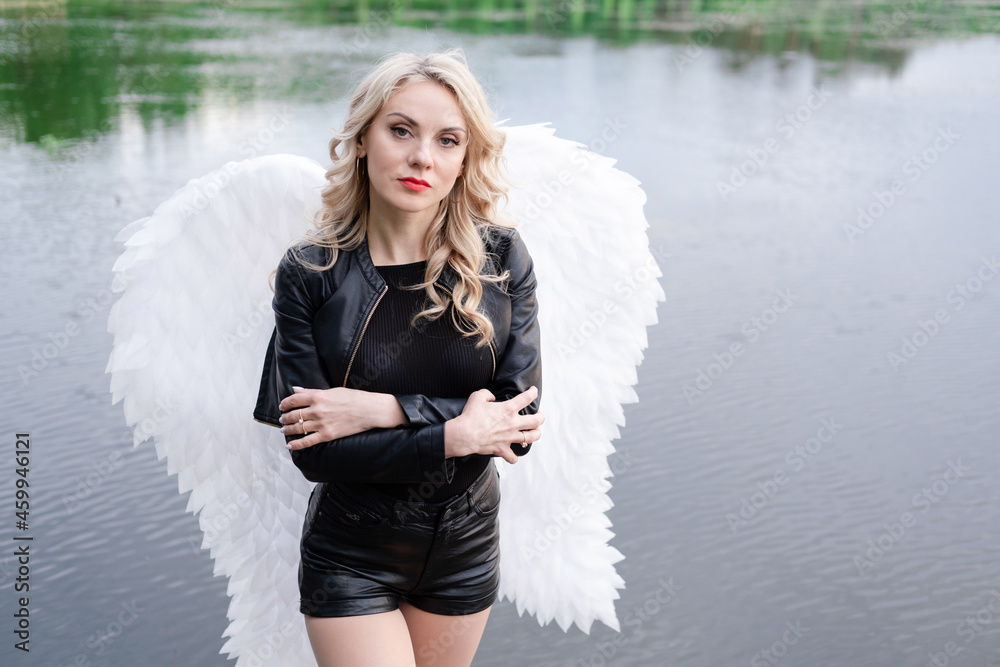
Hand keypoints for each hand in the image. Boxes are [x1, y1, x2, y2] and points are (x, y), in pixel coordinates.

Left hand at [279, 387, 404, 450]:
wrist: (370, 410)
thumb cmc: (354, 398)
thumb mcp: (332, 390)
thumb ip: (312, 391)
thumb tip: (295, 390)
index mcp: (317, 396)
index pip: (293, 400)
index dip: (285, 404)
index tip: (282, 406)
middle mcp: (317, 410)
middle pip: (293, 415)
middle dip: (285, 418)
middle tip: (282, 419)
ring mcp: (321, 424)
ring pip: (297, 428)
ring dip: (288, 430)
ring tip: (284, 430)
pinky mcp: (327, 435)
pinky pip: (307, 441)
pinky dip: (296, 445)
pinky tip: (290, 445)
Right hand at [444, 386, 543, 463]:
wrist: (464, 434)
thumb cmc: (470, 416)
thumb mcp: (477, 397)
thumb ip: (487, 394)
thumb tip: (491, 397)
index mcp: (508, 409)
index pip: (527, 398)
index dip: (533, 392)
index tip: (533, 391)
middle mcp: (513, 423)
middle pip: (537, 421)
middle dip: (541, 416)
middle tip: (539, 414)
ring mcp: (509, 438)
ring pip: (532, 437)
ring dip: (536, 434)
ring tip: (535, 432)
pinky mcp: (502, 449)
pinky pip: (513, 457)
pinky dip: (514, 457)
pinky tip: (513, 454)